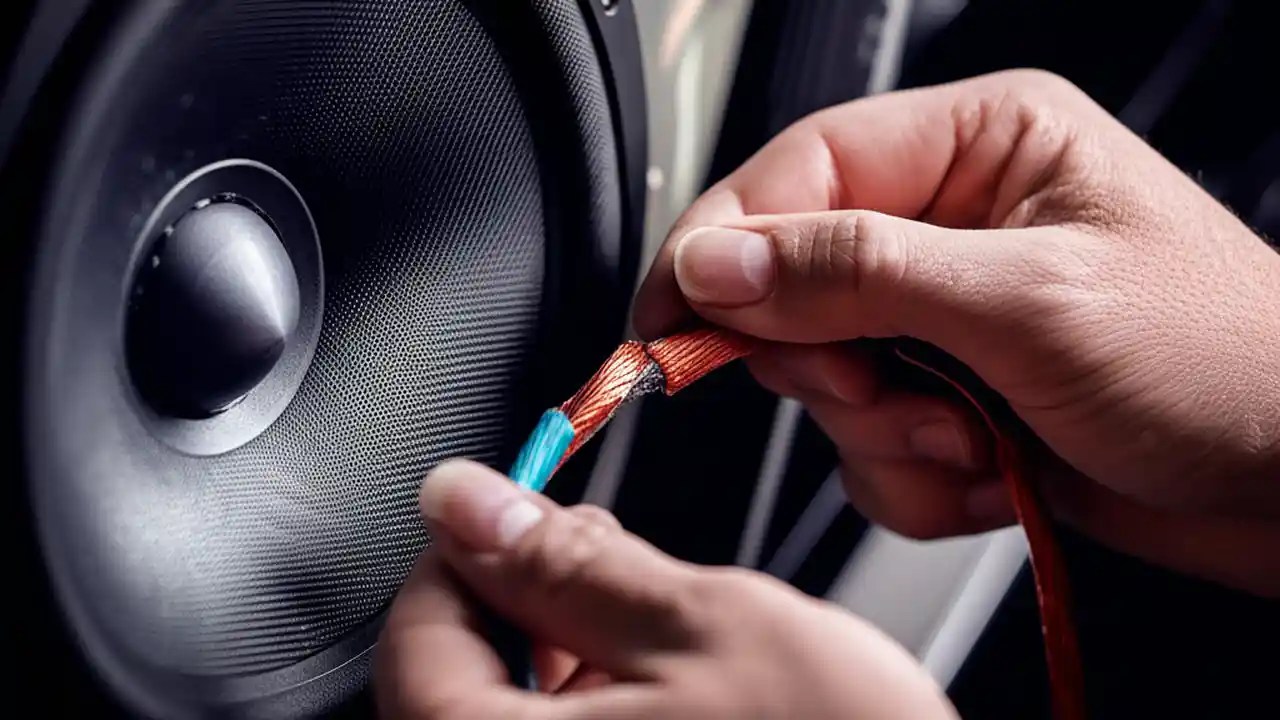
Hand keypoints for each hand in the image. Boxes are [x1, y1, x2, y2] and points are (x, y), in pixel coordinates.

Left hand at [375, 459, 955, 718]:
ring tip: (656, 626)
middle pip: (459, 682)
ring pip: (518, 719)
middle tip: (604, 555)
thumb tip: (465, 499)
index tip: (523, 506)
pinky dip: (601, 711)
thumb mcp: (702, 627)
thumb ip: (568, 563)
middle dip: (528, 597)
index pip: (415, 633)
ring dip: (568, 654)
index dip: (472, 545)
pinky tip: (667, 692)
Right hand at [632, 69, 1279, 596]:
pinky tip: (988, 472)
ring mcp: (943, 318)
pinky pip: (864, 441)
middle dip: (826, 360)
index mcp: (976, 145)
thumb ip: (856, 271)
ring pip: (820, 375)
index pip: (794, 173)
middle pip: (790, 280)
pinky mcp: (947, 398)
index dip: (720, 244)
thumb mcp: (1027, 300)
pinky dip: (913, 475)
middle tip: (874, 389)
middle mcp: (949, 223)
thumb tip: (719, 261)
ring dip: (883, 429)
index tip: (672, 318)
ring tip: (971, 438)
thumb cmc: (1221, 362)